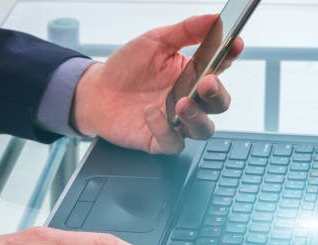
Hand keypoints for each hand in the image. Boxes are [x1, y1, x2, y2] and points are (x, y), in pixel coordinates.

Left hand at [72, 14, 243, 153]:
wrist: (94, 92)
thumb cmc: (125, 68)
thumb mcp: (155, 41)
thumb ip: (186, 31)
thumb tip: (214, 18)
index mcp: (192, 74)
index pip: (221, 67)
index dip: (230, 56)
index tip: (233, 44)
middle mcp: (188, 99)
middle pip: (219, 104)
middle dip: (218, 94)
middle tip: (207, 83)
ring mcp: (175, 122)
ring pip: (203, 129)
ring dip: (198, 117)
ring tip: (183, 102)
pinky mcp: (157, 140)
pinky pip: (172, 143)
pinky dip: (166, 131)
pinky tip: (151, 114)